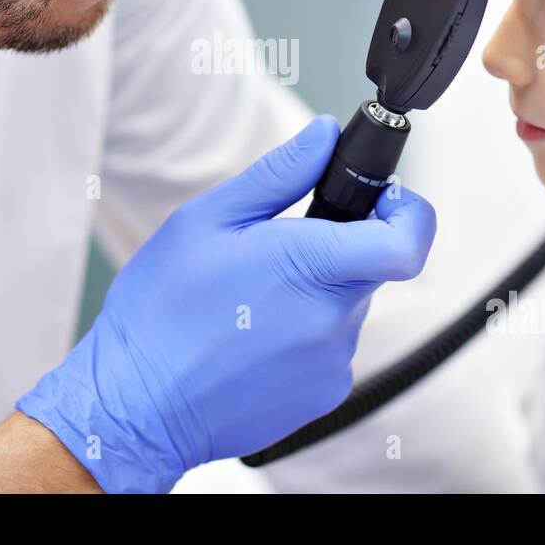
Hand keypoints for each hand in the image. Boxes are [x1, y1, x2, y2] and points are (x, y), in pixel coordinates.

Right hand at [15, 115, 436, 491]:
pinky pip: (330, 347)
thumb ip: (278, 173)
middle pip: (369, 266)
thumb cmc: (159, 313)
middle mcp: (333, 320)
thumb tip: (323, 137)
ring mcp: (332, 364)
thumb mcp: (206, 221)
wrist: (135, 408)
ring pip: (345, 306)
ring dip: (313, 294)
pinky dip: (303, 334)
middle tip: (272, 251)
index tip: (383, 199)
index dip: (409, 212)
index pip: (409, 239)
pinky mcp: (323, 396)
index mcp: (311, 267)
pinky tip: (249, 338)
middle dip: (334, 249)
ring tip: (247, 303)